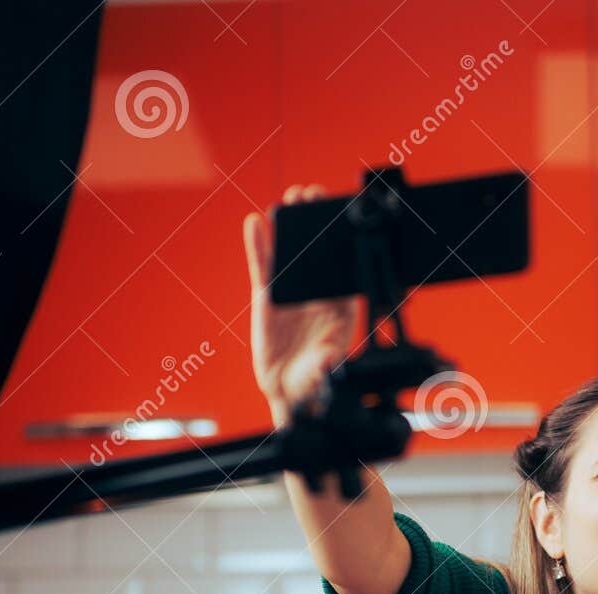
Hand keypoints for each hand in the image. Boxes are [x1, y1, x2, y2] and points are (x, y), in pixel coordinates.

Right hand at [243, 184, 358, 423]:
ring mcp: (292, 294)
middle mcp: (317, 295)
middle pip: (317, 253)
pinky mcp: (267, 299)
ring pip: (290, 255)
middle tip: (311, 195)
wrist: (288, 394)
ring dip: (289, 228)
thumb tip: (331, 354)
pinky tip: (255, 224)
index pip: (342, 268)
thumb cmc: (315, 382)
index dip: (341, 242)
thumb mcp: (325, 372)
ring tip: (289, 199)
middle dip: (315, 224)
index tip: (339, 218)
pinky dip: (259, 247)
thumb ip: (327, 361)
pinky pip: (263, 268)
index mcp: (340, 307)